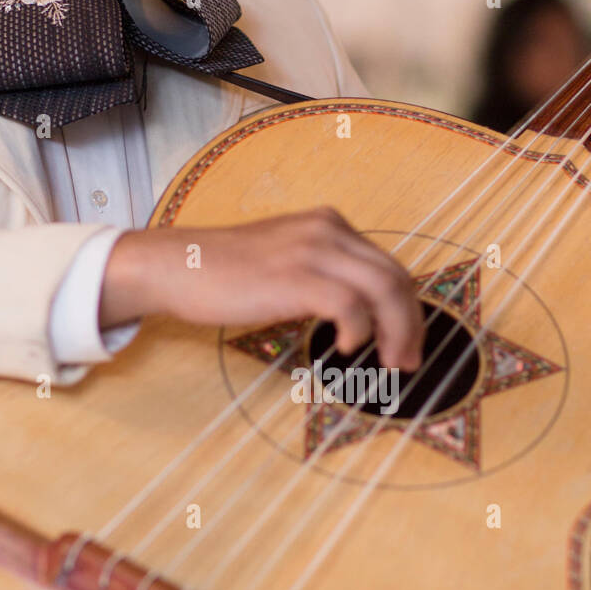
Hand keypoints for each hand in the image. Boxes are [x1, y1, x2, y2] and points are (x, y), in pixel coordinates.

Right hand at [100, 208, 423, 369]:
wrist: (178, 267)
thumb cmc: (225, 274)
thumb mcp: (287, 262)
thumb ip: (324, 275)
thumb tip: (360, 316)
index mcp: (329, 226)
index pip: (389, 266)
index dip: (409, 309)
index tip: (409, 344)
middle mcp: (328, 231)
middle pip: (396, 278)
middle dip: (412, 324)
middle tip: (409, 362)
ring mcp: (313, 251)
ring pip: (383, 290)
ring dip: (396, 332)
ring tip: (389, 363)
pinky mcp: (295, 277)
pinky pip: (349, 305)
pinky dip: (359, 331)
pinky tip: (346, 349)